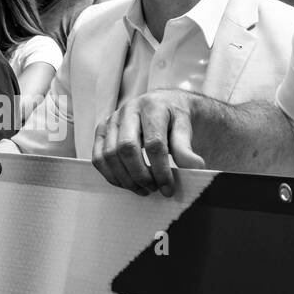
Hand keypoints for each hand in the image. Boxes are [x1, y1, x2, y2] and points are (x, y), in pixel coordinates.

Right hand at [92, 90, 206, 196]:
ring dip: (126, 179)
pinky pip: (98, 158)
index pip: (154, 143)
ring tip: (143, 189)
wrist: (163, 104)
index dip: (161, 170)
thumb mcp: (185, 127)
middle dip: (140, 175)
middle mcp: (128, 110)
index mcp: (152, 106)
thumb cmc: (173, 117)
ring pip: (109, 155)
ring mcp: (111, 119)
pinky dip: (111, 175)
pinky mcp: (101, 130)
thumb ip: (186, 147)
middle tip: (154, 189)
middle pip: (126, 149)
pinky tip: (128, 183)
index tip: (168, 188)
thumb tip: (195, 168)